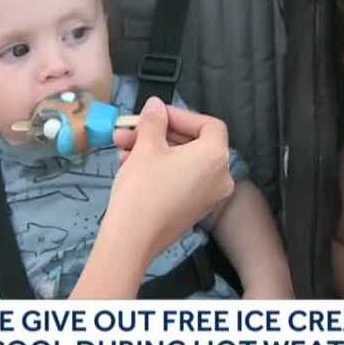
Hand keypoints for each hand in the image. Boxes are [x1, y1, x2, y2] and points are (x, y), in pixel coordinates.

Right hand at [105, 97, 234, 261]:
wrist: (132, 239)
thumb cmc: (143, 189)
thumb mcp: (146, 147)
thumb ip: (154, 120)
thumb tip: (156, 105)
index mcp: (216, 157)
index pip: (209, 125)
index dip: (181, 115)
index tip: (156, 114)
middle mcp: (220, 177)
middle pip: (193, 143)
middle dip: (159, 133)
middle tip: (131, 128)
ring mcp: (209, 196)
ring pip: (183, 161)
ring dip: (153, 149)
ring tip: (122, 146)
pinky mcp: (194, 209)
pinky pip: (181, 179)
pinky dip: (160, 168)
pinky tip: (129, 163)